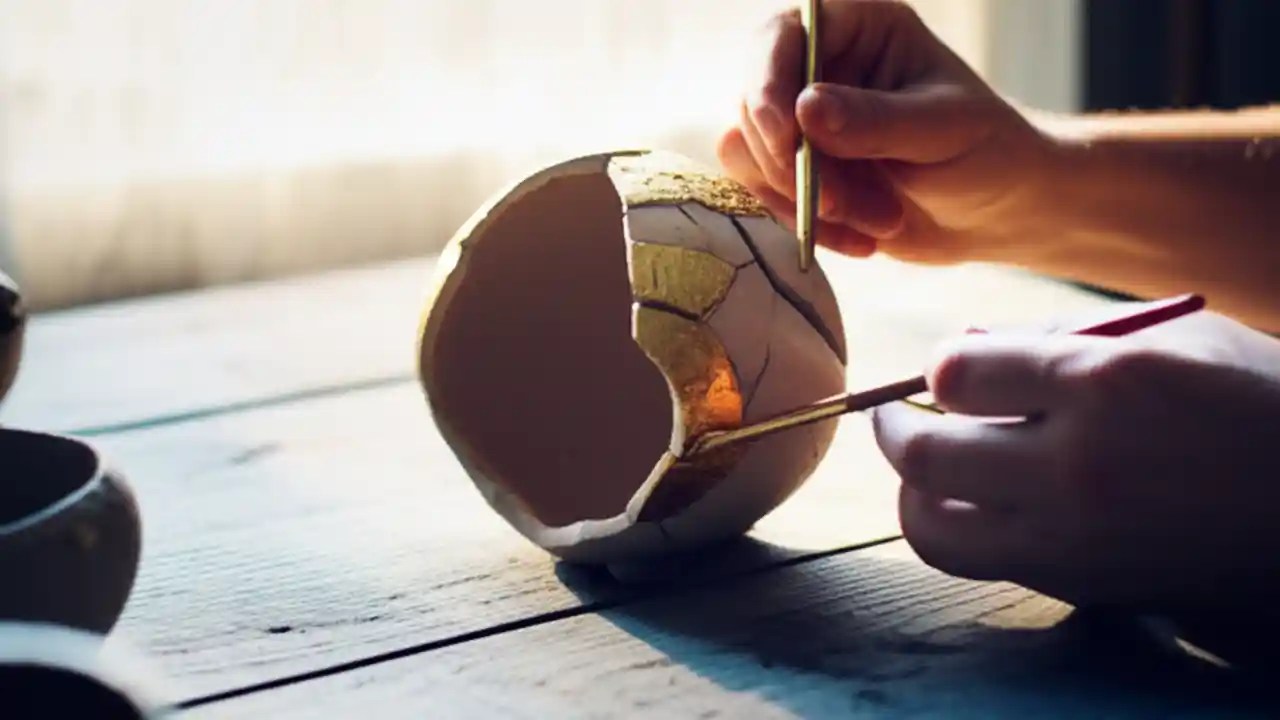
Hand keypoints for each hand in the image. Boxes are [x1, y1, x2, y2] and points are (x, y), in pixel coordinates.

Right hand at [719, 0, 1059, 263]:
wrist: (996, 213)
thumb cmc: (987, 152)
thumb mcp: (942, 131)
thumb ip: (875, 121)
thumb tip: (803, 111)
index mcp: (859, 28)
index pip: (782, 34)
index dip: (768, 82)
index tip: (786, 139)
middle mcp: (819, 67)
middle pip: (754, 101)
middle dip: (793, 165)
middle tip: (839, 203)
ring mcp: (802, 121)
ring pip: (751, 154)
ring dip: (806, 201)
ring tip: (880, 220)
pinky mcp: (797, 170)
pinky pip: (766, 196)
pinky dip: (808, 226)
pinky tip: (863, 240)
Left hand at [871, 309, 1279, 613]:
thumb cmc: (1253, 401)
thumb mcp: (1171, 337)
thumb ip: (1057, 336)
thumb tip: (960, 349)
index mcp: (1104, 380)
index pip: (955, 373)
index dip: (937, 367)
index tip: (947, 369)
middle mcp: (1077, 463)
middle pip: (923, 454)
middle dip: (889, 428)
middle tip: (890, 415)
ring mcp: (1075, 534)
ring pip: (932, 525)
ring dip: (909, 490)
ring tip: (920, 465)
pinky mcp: (1081, 583)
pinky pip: (979, 559)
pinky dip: (955, 526)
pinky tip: (972, 500)